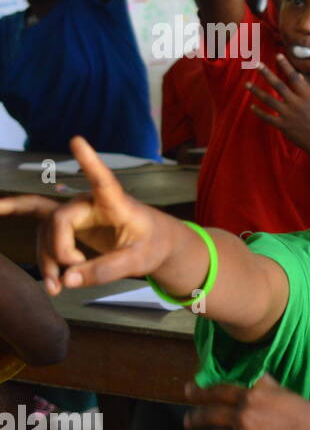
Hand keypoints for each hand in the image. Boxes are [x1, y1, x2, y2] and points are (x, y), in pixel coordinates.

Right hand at [0, 137, 172, 293]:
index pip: (103, 181)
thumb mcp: (139, 262)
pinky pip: (40, 227)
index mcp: (116, 204)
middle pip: (59, 221)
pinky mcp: (68, 223)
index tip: (78, 141)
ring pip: (47, 230)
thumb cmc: (152, 245)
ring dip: (47, 260)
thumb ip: (106, 271)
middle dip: (59, 252)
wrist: (155, 241)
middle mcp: (91, 202)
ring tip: (56, 288)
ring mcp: (77, 211)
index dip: (90, 162)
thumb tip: (68, 280)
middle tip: (70, 278)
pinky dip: (34, 246)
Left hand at [186, 375, 309, 429]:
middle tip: (188, 423)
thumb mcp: (284, 392)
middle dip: (193, 420)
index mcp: (252, 396)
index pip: (217, 392)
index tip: (188, 392)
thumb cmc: (307, 413)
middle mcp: (243, 415)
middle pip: (207, 417)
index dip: (199, 392)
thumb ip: (265, 385)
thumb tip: (256, 378)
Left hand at [247, 54, 309, 153]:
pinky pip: (268, 117)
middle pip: (279, 85)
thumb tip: (298, 76)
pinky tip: (252, 107)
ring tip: (247, 84)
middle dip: (267, 74)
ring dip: (257, 91)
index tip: (278, 55)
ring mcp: (289, 115)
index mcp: (307, 96)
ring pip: (269, 100)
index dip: (286, 66)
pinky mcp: (284, 126)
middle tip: (257, 65)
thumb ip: (307, 89)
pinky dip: (259, 112)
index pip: (294, 77)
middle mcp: (297, 103)